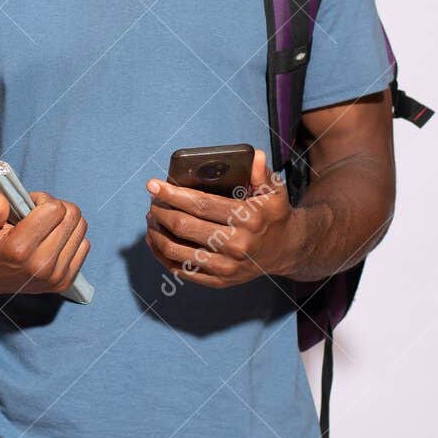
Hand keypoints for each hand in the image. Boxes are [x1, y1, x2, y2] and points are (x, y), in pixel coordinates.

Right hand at [0, 191, 89, 297]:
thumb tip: (0, 200)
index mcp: (18, 249)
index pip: (54, 209)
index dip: (42, 199)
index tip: (29, 204)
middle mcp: (40, 265)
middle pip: (72, 216)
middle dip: (56, 207)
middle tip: (39, 212)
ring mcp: (54, 276)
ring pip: (81, 229)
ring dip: (65, 221)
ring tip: (45, 225)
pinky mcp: (64, 282)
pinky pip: (84, 245)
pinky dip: (71, 237)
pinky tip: (52, 239)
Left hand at [144, 149, 300, 287]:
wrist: (285, 250)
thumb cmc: (274, 215)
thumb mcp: (275, 192)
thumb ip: (262, 173)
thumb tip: (253, 156)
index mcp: (248, 219)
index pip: (201, 205)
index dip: (173, 195)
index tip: (153, 185)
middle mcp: (236, 245)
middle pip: (184, 227)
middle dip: (161, 212)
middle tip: (152, 202)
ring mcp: (226, 266)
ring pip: (177, 251)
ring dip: (157, 234)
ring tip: (152, 219)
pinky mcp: (218, 281)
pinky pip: (181, 271)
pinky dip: (163, 256)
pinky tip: (156, 241)